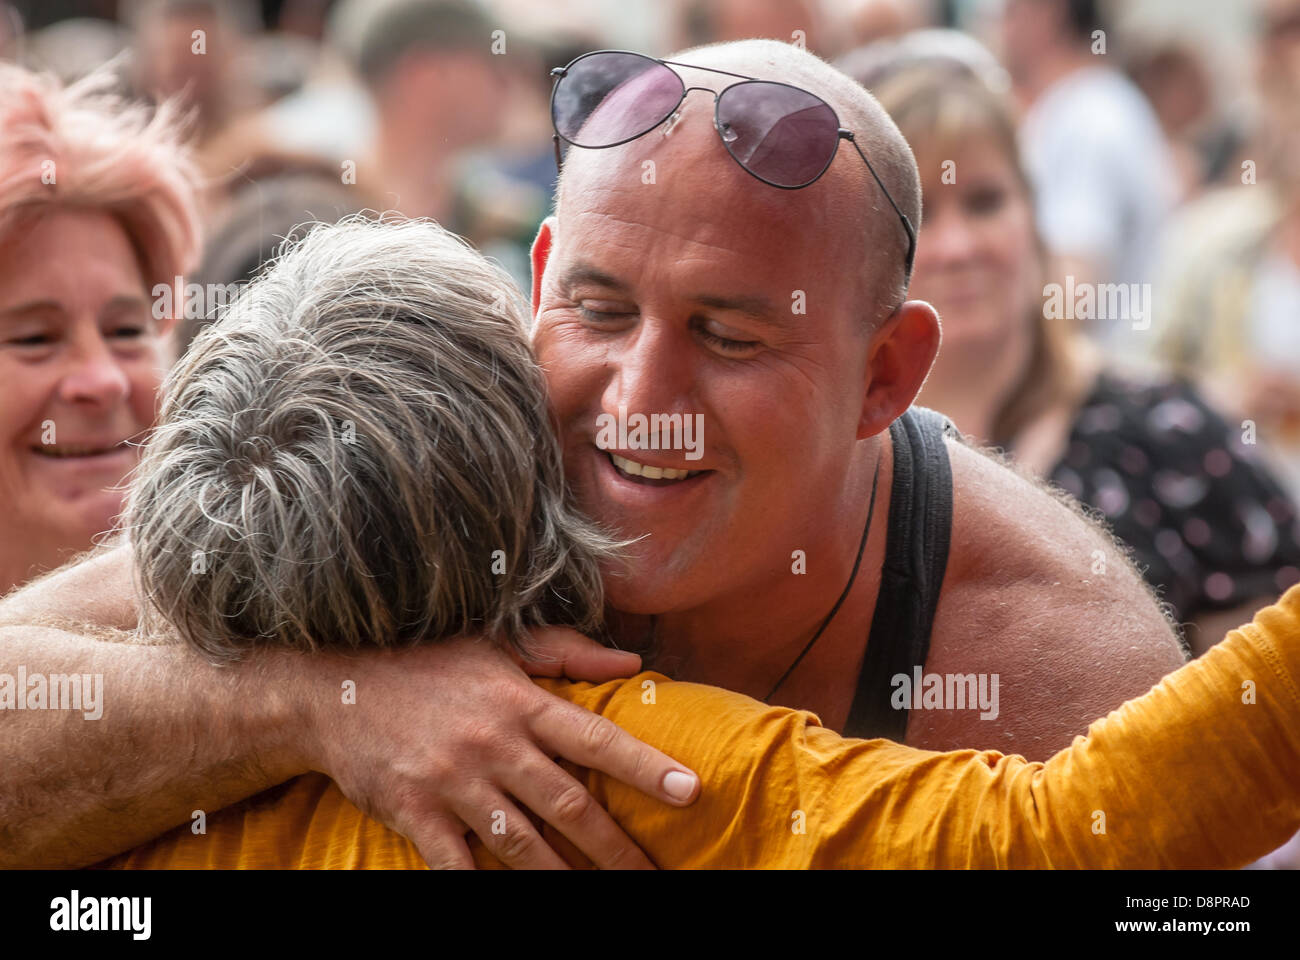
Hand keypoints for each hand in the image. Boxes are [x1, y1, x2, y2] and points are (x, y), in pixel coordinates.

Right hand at [299, 628, 698, 868]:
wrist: (335, 691)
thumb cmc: (427, 664)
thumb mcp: (497, 644)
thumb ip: (567, 652)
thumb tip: (632, 659)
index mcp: (519, 702)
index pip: (595, 738)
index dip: (644, 766)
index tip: (689, 790)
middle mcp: (493, 744)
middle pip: (568, 804)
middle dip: (615, 847)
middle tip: (653, 875)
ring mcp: (453, 782)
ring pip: (522, 842)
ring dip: (563, 877)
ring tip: (600, 897)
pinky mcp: (415, 812)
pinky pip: (456, 864)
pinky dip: (481, 885)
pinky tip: (512, 899)